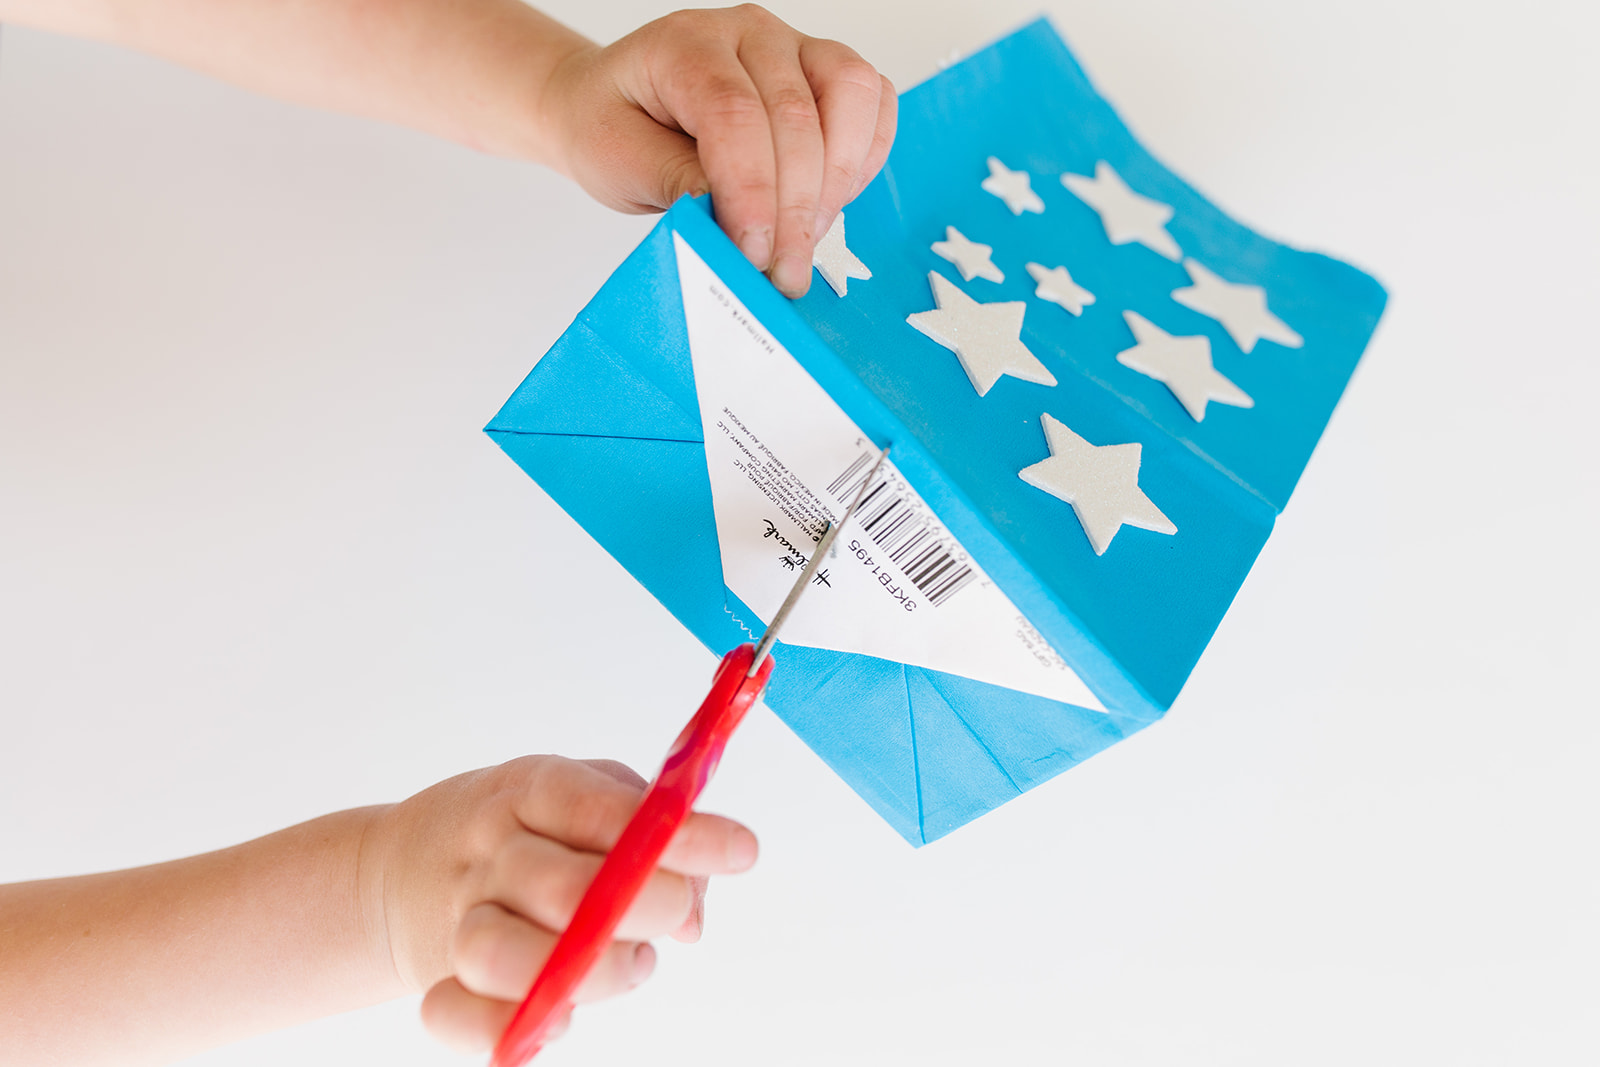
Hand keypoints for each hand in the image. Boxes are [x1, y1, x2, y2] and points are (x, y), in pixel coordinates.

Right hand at [359, 755, 758, 1050]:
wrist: (396, 867)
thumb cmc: (519, 831)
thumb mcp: (580, 800)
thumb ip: (646, 835)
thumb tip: (692, 912)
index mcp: (530, 791)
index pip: (604, 809)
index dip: (680, 835)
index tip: (741, 849)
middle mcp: (490, 852)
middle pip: (565, 890)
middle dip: (645, 907)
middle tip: (673, 912)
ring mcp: (460, 918)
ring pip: (503, 955)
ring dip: (588, 971)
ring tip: (628, 961)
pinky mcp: (438, 979)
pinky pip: (452, 1016)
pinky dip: (502, 1026)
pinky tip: (557, 1014)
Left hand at [537, 4, 896, 297]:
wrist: (613, 104)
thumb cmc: (612, 127)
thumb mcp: (619, 162)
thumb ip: (677, 183)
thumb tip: (739, 222)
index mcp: (685, 45)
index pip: (734, 113)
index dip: (752, 192)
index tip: (754, 254)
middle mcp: (746, 33)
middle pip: (796, 116)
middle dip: (795, 209)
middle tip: (783, 272)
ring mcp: (793, 46)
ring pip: (850, 95)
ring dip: (838, 181)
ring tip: (806, 239)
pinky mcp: (824, 70)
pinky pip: (873, 101)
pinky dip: (864, 157)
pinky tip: (830, 203)